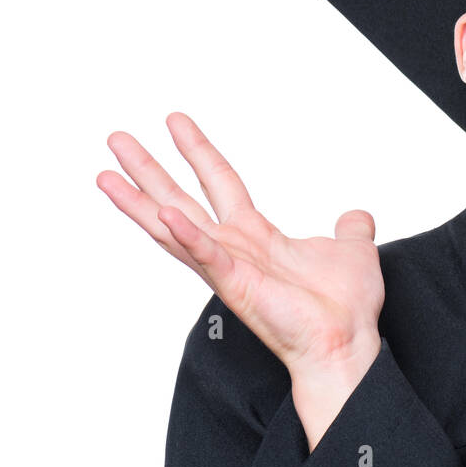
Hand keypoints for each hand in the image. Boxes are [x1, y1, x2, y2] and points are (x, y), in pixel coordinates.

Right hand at [97, 112, 382, 442]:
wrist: (348, 345)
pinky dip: (187, 236)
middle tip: (117, 138)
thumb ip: (351, 230)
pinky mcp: (238, 286)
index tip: (174, 121)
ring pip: (174, 228)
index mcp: (256, 237)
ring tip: (108, 176)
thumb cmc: (346, 310)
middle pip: (181, 198)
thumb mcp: (353, 251)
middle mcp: (234, 249)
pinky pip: (207, 256)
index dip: (198, 151)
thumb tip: (357, 216)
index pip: (220, 182)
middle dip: (148, 168)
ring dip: (140, 202)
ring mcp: (230, 268)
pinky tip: (165, 214)